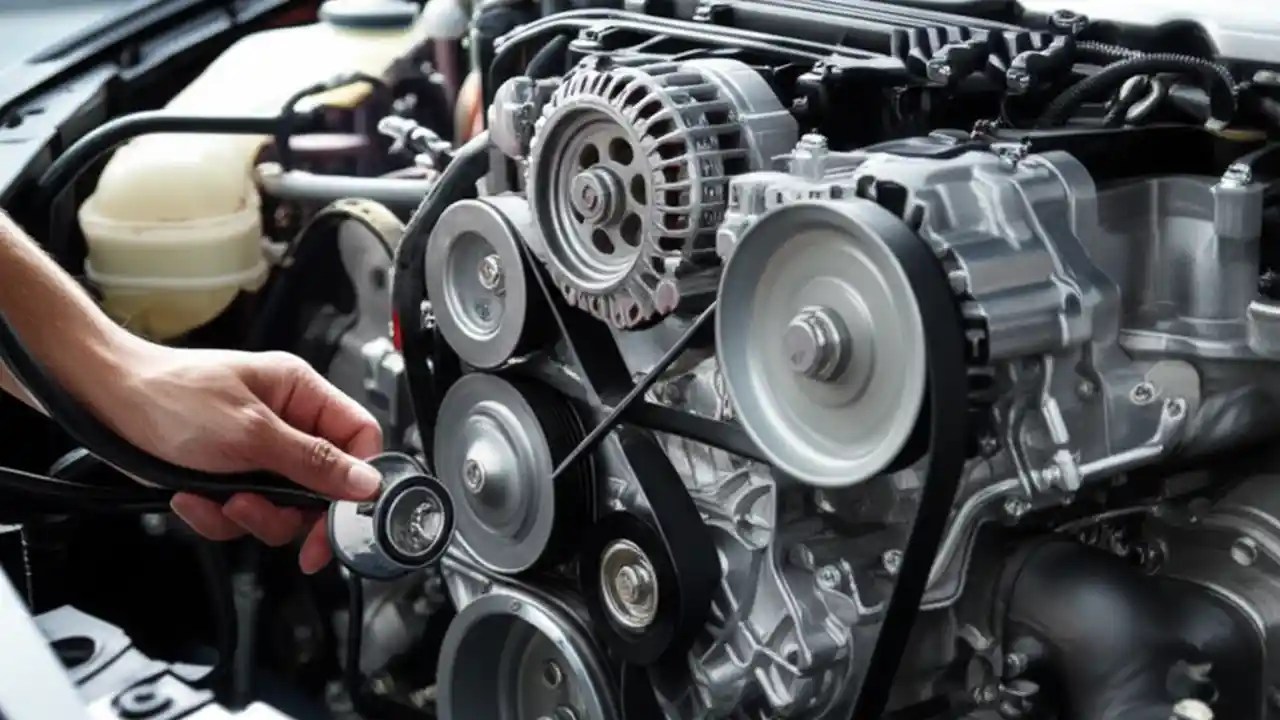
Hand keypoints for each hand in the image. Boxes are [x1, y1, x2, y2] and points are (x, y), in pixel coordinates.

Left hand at [79, 342, 382, 572]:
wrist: (104, 403)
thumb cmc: (172, 397)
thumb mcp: (251, 434)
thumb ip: (315, 462)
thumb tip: (367, 482)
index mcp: (303, 394)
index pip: (360, 439)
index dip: (358, 481)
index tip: (344, 518)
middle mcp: (288, 424)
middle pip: (323, 486)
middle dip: (289, 510)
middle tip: (261, 516)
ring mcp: (258, 453)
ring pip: (283, 508)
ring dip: (250, 515)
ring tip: (219, 501)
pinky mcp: (229, 478)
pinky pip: (245, 514)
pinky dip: (218, 516)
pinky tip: (193, 498)